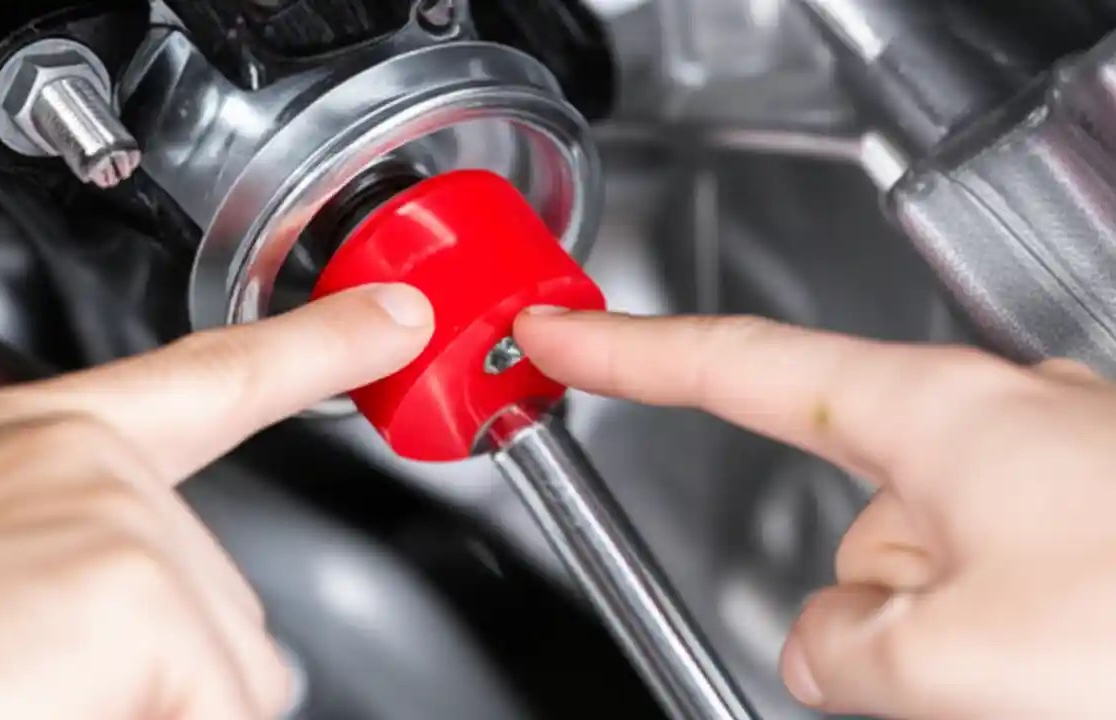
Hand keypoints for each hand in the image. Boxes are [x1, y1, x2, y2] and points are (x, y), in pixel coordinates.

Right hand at [0, 284, 433, 719]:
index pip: (212, 377)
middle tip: (37, 675)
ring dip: (157, 705)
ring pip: (236, 668)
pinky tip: (51, 705)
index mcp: (37, 446)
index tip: (394, 317)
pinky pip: (223, 706)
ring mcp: (117, 513)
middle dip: (171, 667)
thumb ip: (102, 575)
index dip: (316, 345)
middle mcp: (85, 459)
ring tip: (25, 691)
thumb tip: (215, 646)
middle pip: (229, 594)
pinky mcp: (133, 586)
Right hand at [517, 310, 1115, 719]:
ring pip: (921, 589)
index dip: (629, 353)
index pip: (737, 366)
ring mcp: (1049, 494)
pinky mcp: (1087, 551)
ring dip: (947, 654)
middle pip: (848, 528)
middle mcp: (997, 434)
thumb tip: (825, 647)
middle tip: (964, 675)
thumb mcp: (952, 658)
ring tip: (1044, 675)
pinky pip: (985, 607)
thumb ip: (841, 647)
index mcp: (941, 415)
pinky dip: (994, 658)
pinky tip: (1056, 669)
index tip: (557, 333)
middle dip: (873, 615)